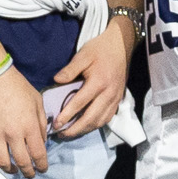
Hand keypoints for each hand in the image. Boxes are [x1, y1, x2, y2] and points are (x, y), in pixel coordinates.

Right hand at [0, 67, 49, 177]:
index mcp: (29, 126)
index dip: (41, 164)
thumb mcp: (37, 101)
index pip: (38, 153)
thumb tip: (42, 139)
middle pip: (21, 161)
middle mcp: (13, 134)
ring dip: (9, 169)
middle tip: (30, 174)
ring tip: (12, 169)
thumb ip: (41, 122)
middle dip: (28, 171)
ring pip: (2, 161)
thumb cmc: (17, 86)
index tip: (42, 168)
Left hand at [49, 22, 132, 138]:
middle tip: (60, 134)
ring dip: (85, 130)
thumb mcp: (83, 55)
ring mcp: (115, 98)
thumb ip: (70, 69)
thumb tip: (55, 80)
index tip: (56, 125)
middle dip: (75, 129)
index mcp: (99, 82)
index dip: (67, 116)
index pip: (80, 103)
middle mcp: (109, 93)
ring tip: (70, 133)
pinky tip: (84, 127)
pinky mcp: (118, 99)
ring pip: (100, 121)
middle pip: (91, 118)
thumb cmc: (100, 49)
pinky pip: (107, 117)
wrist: (122, 44)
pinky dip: (95, 125)